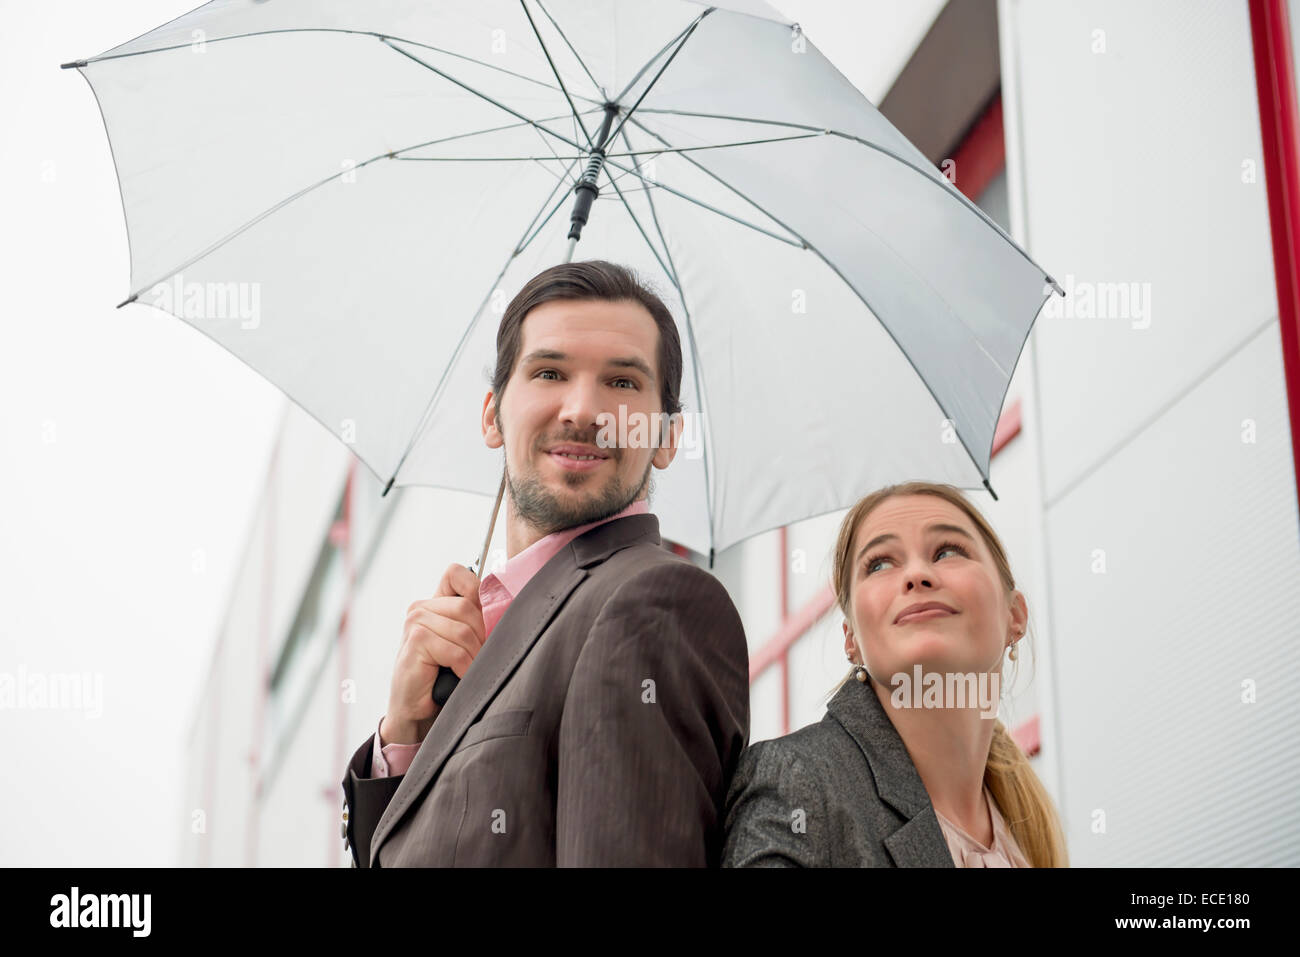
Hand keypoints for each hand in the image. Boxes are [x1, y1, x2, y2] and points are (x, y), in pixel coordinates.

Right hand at [382, 563, 484, 744]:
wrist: (416, 710)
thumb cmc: (443, 676)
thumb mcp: (461, 642)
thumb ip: (474, 620)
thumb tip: (509, 603)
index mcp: (433, 602)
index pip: (457, 574)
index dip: (477, 591)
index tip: (485, 620)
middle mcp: (421, 608)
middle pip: (468, 607)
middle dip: (482, 635)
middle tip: (482, 657)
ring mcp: (415, 623)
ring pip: (464, 630)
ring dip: (474, 656)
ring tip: (471, 670)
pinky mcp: (416, 641)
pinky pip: (455, 651)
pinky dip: (464, 668)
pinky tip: (461, 677)